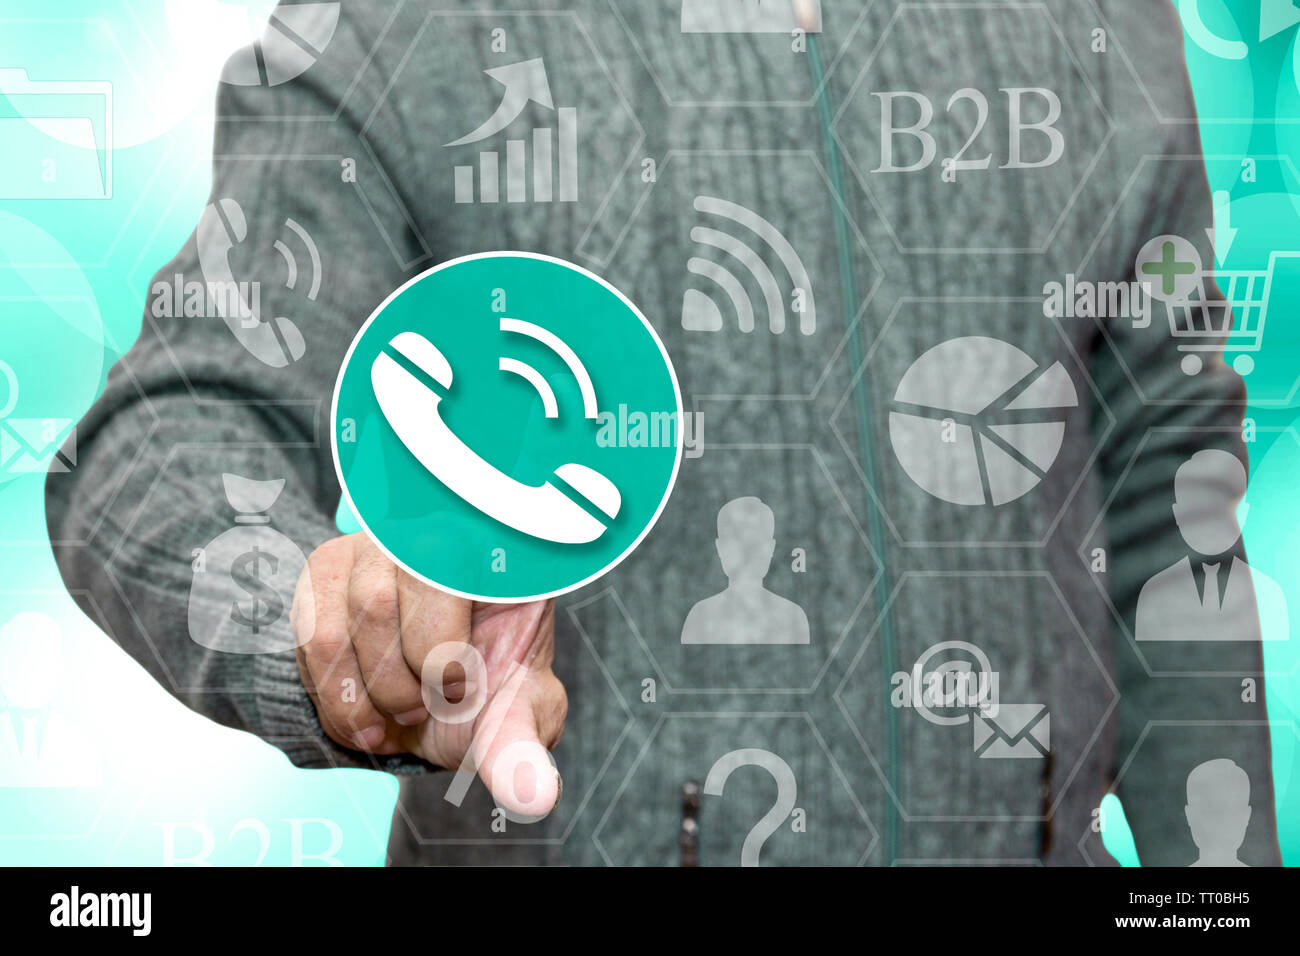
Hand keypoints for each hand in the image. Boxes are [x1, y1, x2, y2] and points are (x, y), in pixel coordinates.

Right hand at [290, 533, 565, 816]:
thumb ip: (519, 745)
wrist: (427, 692)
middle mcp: (440, 526)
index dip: (458, 637)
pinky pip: (317, 632)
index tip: (461, 686)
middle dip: (421, 670)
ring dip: (380, 687)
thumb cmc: (483, 690)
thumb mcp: (511, 715)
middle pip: (421, 581)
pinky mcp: (328, 567)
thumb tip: (536, 796)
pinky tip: (366, 711)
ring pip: (366, 608)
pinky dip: (339, 692)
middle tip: (430, 704)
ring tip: (405, 708)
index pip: (479, 557)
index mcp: (504, 550)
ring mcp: (380, 539)